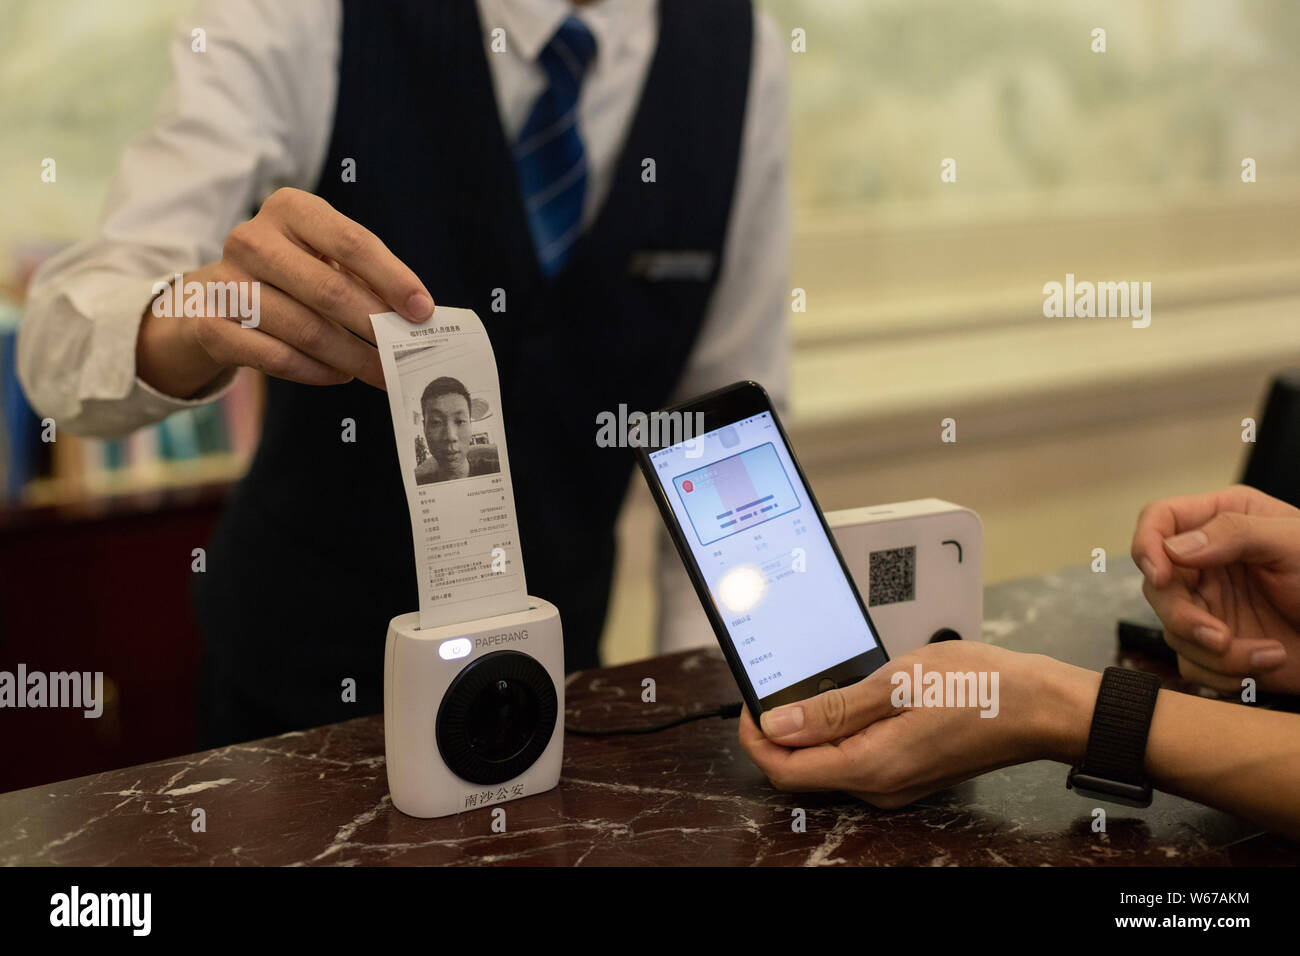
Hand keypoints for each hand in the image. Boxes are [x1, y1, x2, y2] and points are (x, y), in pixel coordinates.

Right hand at [136, 187, 433, 396]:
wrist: (211, 299)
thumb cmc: (288, 276)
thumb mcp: (323, 259)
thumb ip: (365, 278)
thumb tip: (416, 316)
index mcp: (290, 209)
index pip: (352, 242)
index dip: (393, 279)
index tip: (423, 311)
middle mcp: (252, 238)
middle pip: (330, 289)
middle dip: (376, 328)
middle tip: (407, 355)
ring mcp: (226, 281)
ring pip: (306, 330)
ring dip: (352, 358)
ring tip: (380, 371)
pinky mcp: (212, 325)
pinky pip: (277, 357)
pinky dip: (317, 371)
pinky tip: (340, 375)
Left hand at [737, 641, 1098, 807]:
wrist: (1038, 706)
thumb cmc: (979, 688)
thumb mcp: (897, 683)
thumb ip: (832, 708)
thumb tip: (778, 723)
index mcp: (870, 766)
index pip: (783, 768)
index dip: (755, 735)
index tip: (751, 700)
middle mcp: (878, 785)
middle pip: (802, 767)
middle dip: (779, 728)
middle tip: (781, 683)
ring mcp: (894, 781)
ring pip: (827, 760)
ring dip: (811, 726)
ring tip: (817, 682)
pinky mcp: (906, 770)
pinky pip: (854, 755)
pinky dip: (838, 729)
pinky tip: (849, 696)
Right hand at [1132, 484, 1299, 693]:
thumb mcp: (1294, 543)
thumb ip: (1235, 534)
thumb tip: (1174, 547)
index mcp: (1221, 521)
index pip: (1159, 519)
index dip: (1147, 544)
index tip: (1161, 575)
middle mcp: (1205, 562)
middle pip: (1157, 585)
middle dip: (1183, 617)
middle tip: (1219, 637)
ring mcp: (1208, 605)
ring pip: (1172, 631)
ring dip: (1217, 653)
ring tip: (1269, 654)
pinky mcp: (1215, 646)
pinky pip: (1193, 664)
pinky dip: (1226, 672)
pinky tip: (1268, 662)